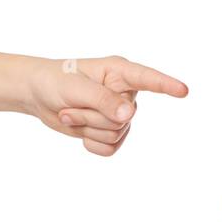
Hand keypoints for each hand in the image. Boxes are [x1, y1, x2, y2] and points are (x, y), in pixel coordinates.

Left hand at [23, 55, 188, 155]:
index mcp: (119, 72)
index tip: (183, 91)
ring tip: (70, 114)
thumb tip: (129, 116)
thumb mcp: (74, 88)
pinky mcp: (111, 131)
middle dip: (92, 117)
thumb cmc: (54, 81)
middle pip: (122, 118)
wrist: (38, 96)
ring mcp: (119, 114)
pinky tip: (80, 131)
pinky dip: (91, 143)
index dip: (167, 85)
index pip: (148, 79)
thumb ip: (103, 100)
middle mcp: (124, 93)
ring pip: (115, 134)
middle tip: (69, 105)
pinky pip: (110, 148)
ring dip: (87, 128)